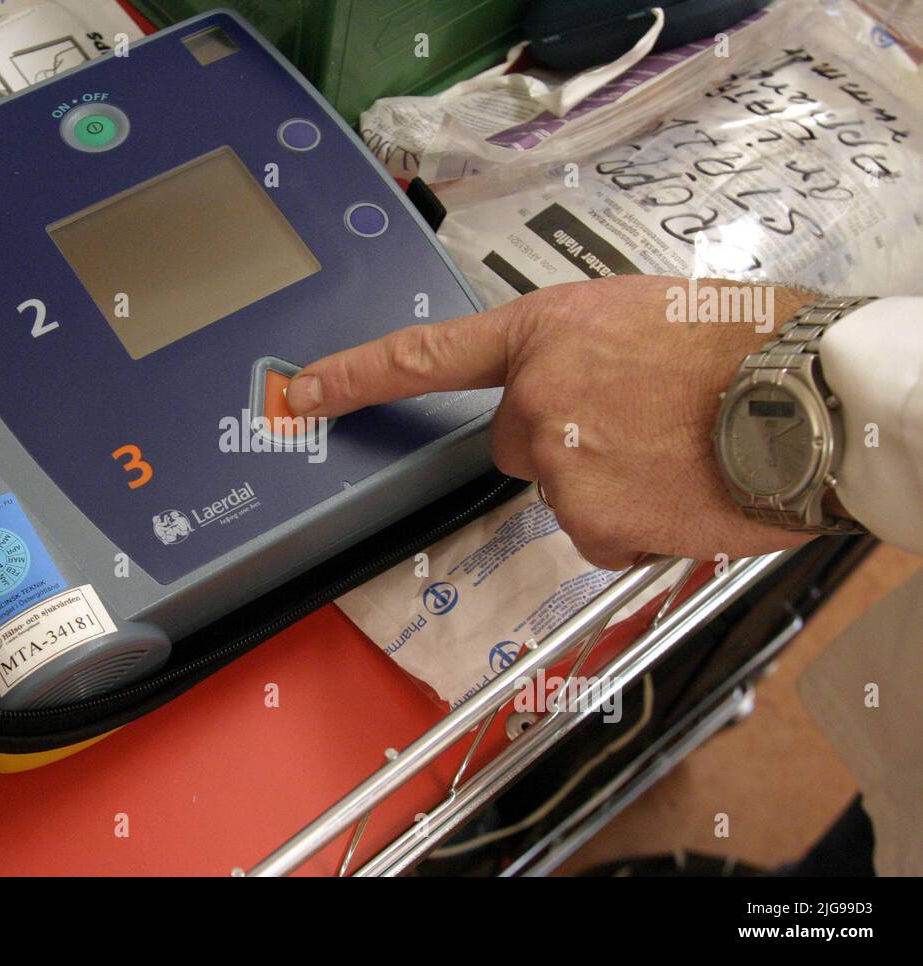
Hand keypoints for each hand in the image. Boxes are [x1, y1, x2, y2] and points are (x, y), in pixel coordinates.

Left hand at [286, 275, 816, 568]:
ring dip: (611, 487)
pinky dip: (637, 527)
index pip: (427, 357)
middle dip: (565, 446)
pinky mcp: (591, 522)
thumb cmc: (748, 344)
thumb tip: (571, 393)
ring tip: (679, 453)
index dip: (356, 377)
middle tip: (638, 428)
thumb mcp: (645, 315)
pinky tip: (681, 491)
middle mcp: (536, 398)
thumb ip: (582, 354)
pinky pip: (601, 537)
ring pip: (567, 495)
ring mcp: (559, 465)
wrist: (811, 397)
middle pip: (516, 445)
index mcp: (546, 334)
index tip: (301, 393)